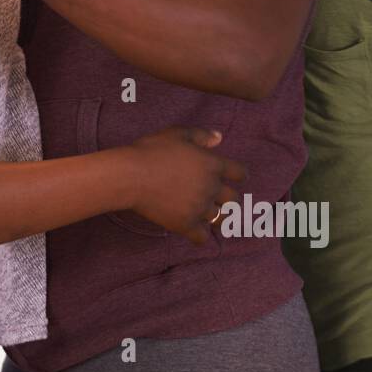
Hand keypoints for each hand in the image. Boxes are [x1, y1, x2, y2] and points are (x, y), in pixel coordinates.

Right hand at [125, 127, 245, 244]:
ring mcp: (200, 208)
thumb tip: (219, 138)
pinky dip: (201, 236)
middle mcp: (211, 188)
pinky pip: (203, 237)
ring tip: (208, 215)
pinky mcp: (186, 224)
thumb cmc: (152, 151)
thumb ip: (201, 135)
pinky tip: (195, 231)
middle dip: (229, 199)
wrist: (132, 175)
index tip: (235, 177)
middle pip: (234, 200)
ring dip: (217, 217)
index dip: (239, 175)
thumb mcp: (177, 134)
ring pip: (221, 219)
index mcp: (212, 165)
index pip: (240, 173)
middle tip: (220, 199)